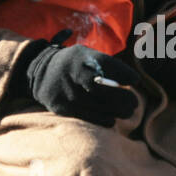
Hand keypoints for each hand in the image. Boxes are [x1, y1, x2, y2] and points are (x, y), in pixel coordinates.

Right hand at [21, 32, 138, 126]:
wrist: (40, 74)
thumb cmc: (74, 65)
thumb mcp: (86, 56)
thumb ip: (107, 65)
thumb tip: (134, 80)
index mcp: (80, 57)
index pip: (105, 64)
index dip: (123, 73)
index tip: (135, 80)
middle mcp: (72, 74)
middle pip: (102, 88)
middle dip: (123, 97)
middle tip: (135, 102)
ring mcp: (67, 92)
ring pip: (98, 106)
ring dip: (118, 111)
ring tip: (128, 111)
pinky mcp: (63, 107)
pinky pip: (89, 117)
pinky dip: (104, 119)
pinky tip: (112, 118)